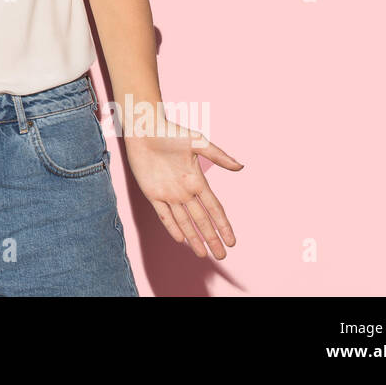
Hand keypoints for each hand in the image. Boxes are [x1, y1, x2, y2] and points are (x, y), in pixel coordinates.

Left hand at [121, 116, 241, 258]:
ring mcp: (168, 193)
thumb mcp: (198, 142)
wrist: (145, 128)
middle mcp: (185, 190)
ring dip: (193, 238)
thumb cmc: (171, 132)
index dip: (223, 225)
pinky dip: (172, 227)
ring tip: (202, 254)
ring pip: (184, 221)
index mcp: (197, 180)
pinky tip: (180, 239)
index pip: (214, 209)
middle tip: (221, 256)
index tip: (232, 241)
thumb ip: (218, 156)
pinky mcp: (152, 193)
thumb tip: (240, 166)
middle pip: (201, 220)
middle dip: (211, 238)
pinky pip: (163, 215)